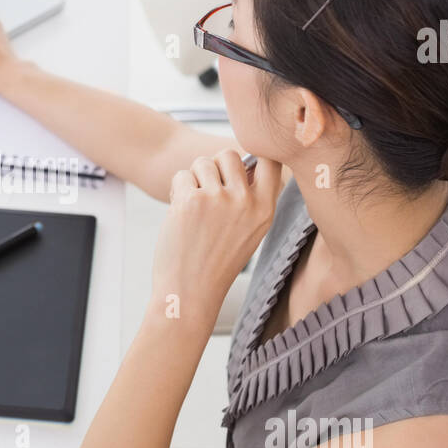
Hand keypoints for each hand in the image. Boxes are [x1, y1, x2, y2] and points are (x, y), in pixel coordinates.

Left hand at [150, 151, 282, 324]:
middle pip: (229, 154)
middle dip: (213, 166)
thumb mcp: (249, 232)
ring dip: (192, 179)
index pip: (271, 160)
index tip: (240, 167)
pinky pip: (181, 176)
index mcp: (265, 209)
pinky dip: (177, 191)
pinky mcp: (191, 201)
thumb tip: (245, 159)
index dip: (254, 155)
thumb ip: (251, 198)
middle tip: (206, 191)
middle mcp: (245, 201)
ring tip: (193, 208)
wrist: (190, 293)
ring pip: (202, 163)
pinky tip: (180, 215)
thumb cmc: (216, 263)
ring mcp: (218, 199)